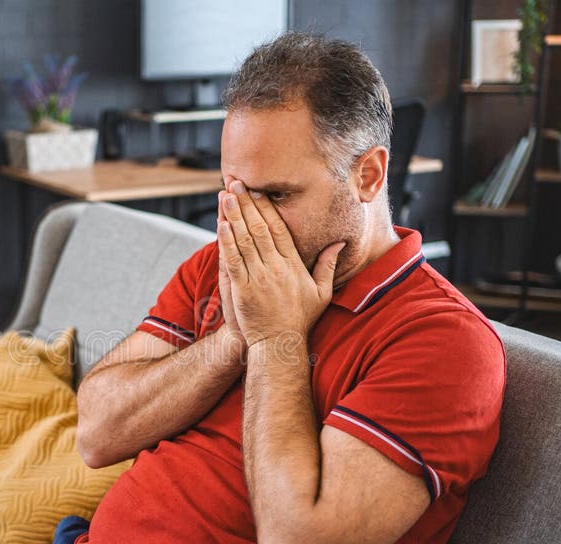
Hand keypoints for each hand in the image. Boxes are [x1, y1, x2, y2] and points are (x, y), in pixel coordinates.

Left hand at [217, 179, 344, 347]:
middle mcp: (276, 268)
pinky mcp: (242, 289)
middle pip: (259, 228)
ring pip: (244, 240)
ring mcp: (258, 278)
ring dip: (233, 216)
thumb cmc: (300, 319)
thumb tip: (340, 242)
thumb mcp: (321, 292)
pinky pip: (233, 260)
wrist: (279, 344)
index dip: (266, 207)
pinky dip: (226, 241)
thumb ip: (328, 265)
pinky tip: (221, 224)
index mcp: (293, 264)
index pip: (278, 228)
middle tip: (236, 182)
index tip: (258, 190)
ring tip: (225, 195)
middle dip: (246, 203)